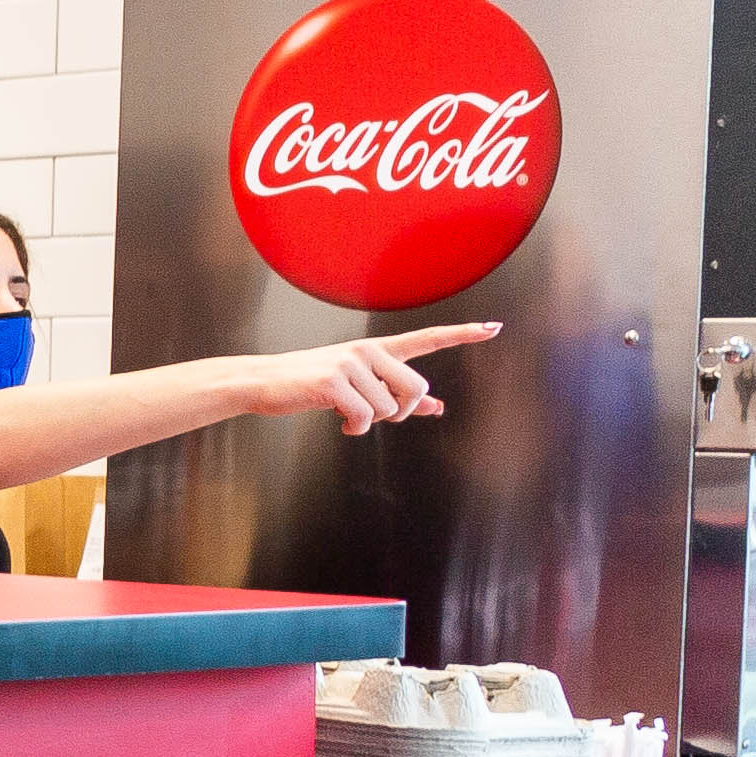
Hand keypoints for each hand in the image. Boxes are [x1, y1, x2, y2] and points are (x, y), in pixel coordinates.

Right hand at [245, 322, 496, 435]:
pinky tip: (342, 423)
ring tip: (350, 417)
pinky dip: (356, 428)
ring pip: (389, 408)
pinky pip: (365, 417)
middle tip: (381, 417)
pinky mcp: (334, 381)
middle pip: (416, 388)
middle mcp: (367, 351)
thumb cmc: (309, 385)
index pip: (426, 339)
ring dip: (371, 422)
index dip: (461, 335)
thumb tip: (437, 409)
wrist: (262, 382)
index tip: (493, 328)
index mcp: (376, 350)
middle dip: (403, 411)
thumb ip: (397, 395)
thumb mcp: (357, 387)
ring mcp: (350, 363)